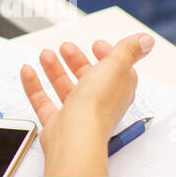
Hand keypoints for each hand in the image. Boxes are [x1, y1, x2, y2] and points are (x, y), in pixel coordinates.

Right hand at [20, 33, 154, 176]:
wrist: (76, 136)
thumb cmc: (98, 105)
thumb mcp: (116, 67)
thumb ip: (129, 51)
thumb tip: (146, 40)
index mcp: (117, 89)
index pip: (116, 71)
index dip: (107, 56)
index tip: (98, 45)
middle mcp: (99, 102)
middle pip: (88, 78)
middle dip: (76, 60)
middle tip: (66, 48)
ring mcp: (78, 113)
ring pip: (66, 88)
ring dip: (55, 69)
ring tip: (46, 55)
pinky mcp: (58, 122)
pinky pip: (44, 101)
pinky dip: (35, 86)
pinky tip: (29, 72)